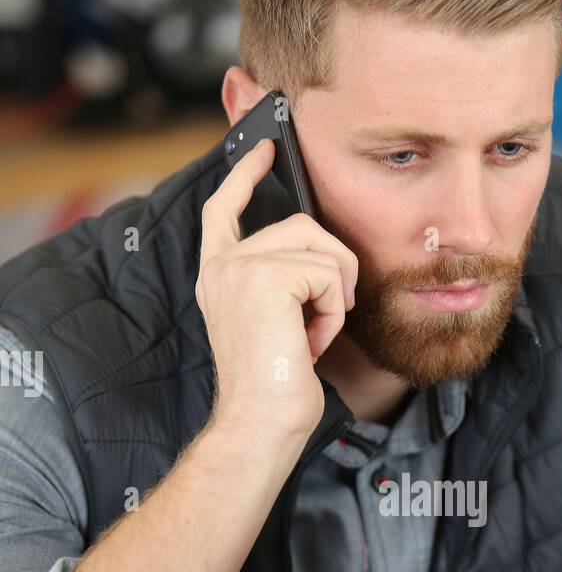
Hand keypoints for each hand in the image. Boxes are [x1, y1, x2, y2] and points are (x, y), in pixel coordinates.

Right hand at [195, 137, 357, 443]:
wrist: (260, 422)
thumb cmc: (274, 387)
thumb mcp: (276, 322)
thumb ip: (282, 281)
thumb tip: (322, 252)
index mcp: (218, 275)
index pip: (224, 208)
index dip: (245, 174)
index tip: (265, 149)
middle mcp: (222, 266)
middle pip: (299, 225)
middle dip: (333, 266)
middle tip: (329, 314)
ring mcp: (240, 267)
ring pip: (320, 247)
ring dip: (333, 294)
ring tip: (313, 335)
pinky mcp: (266, 277)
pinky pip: (328, 273)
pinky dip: (333, 312)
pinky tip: (311, 342)